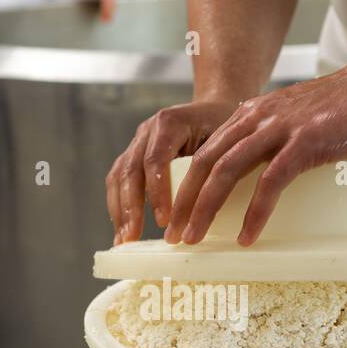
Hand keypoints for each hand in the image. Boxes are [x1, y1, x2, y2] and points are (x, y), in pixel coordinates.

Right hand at [106, 98, 239, 243]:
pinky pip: (118, 180)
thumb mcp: (228, 140)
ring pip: (118, 176)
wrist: (214, 107)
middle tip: (133, 237)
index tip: (164, 221)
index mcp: (170, 122)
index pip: (156, 159)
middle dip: (130, 207)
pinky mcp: (133, 154)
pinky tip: (123, 229)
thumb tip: (208, 212)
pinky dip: (119, 206)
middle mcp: (147, 129)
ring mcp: (137, 141)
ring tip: (124, 240)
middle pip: (130, 169)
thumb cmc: (227, 126)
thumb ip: (215, 167)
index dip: (157, 192)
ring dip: (119, 209)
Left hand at [165, 54, 346, 245]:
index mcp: (250, 115)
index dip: (183, 187)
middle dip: (183, 203)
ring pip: (226, 173)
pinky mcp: (304, 144)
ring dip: (206, 210)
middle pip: (205, 165)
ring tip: (195, 239)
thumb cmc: (344, 109)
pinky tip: (246, 236)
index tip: (174, 217)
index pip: (204, 154)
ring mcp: (279, 130)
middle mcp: (257, 120)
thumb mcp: (294, 119)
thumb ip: (272, 139)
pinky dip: (255, 214)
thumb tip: (260, 174)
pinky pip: (270, 184)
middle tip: (174, 236)